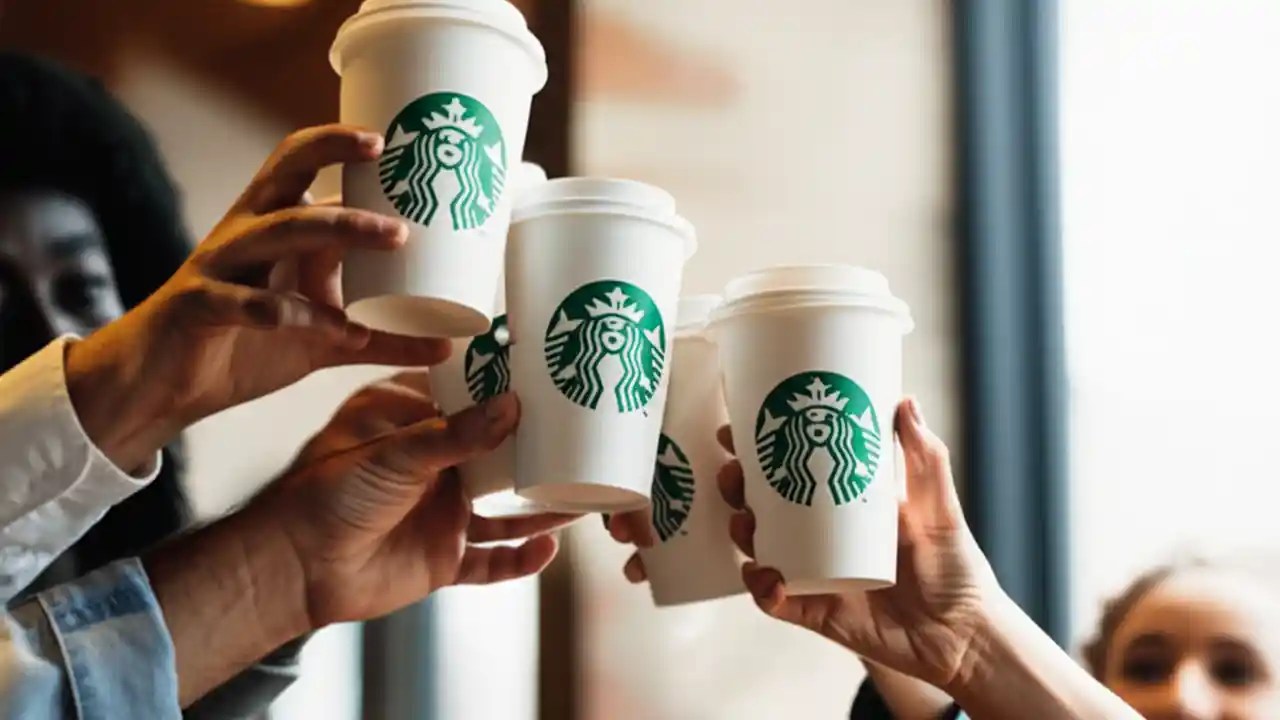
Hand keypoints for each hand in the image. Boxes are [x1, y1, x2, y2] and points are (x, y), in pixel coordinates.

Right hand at [66, 125, 449, 470]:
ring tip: (389, 236)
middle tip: (404, 199)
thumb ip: (382, 338)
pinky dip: (288, 312)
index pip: (300, 165)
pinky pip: (245, 300)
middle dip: (343, 172)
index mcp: (271, 228)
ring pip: (274, 230)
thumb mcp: (322, 340)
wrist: (161, 388)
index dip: (338, 144)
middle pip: (288, 181)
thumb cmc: (242, 346)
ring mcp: (219, 266)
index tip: (388, 138)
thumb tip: (448, 344)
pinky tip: (330, 327)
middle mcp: (244, 235)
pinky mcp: (198, 306)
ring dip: (334, 228)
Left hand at [148, 373, 575, 703]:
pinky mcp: (441, 559)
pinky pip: (491, 561)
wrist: (291, 568)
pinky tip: (549, 550)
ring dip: (542, 507)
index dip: (506, 388)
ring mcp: (438, 513)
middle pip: (496, 455)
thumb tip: (515, 407)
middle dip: (538, 449)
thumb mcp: (394, 452)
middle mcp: (430, 465)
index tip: (550, 374)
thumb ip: (456, 434)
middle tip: (588, 435)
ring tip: (588, 495)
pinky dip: (520, 559)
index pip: (467, 398)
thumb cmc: (325, 493)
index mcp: (410, 422)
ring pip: (504, 510)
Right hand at [716, 398, 1001, 690]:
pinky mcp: (814, 611)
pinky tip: (766, 575)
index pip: (791, 470)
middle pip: (763, 507)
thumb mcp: (939, 507)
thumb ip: (925, 459)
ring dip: (742, 533)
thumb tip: (905, 402)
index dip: (759, 452)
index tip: (737, 432)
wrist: (964, 635)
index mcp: (844, 505)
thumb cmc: (956, 569)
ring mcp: (814, 574)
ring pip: (760, 549)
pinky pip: (774, 600)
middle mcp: (821, 538)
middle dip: (738, 489)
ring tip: (744, 521)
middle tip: (734, 474)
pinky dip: (762, 588)